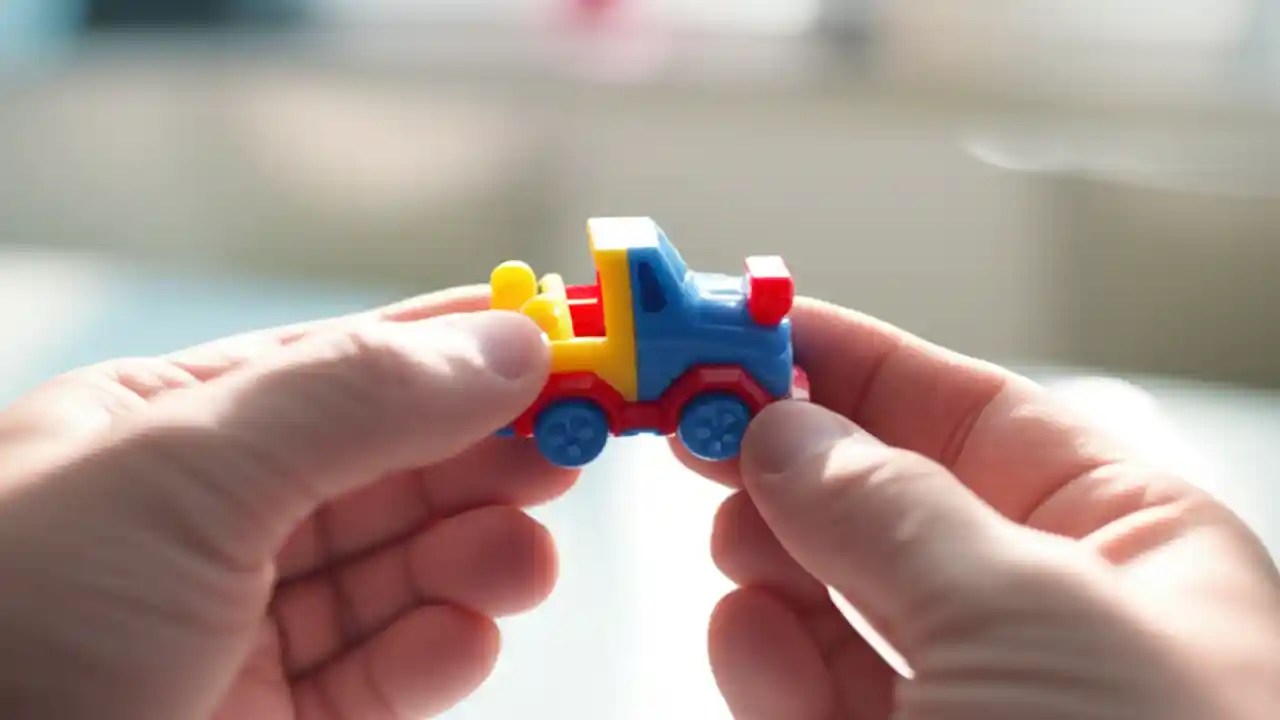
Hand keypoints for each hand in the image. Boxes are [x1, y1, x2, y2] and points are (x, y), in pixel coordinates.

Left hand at [0, 288, 574, 719]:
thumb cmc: (13, 625)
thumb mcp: (182, 473)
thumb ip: (353, 399)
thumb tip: (509, 340)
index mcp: (169, 428)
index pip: (346, 365)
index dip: (458, 345)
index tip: (566, 338)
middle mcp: (210, 520)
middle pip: (389, 467)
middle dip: (485, 452)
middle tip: (578, 441)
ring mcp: (243, 626)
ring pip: (399, 571)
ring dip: (476, 555)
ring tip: (523, 557)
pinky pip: (383, 672)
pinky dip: (440, 652)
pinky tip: (468, 634)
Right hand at [674, 299, 1279, 718]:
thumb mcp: (1026, 611)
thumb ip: (886, 506)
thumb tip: (784, 423)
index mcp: (1127, 540)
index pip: (967, 410)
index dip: (854, 359)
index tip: (743, 323)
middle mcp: (1047, 614)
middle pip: (887, 496)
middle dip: (795, 452)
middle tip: (697, 412)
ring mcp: (967, 704)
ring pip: (838, 592)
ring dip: (774, 547)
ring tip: (728, 518)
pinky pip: (813, 688)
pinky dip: (767, 650)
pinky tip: (747, 626)